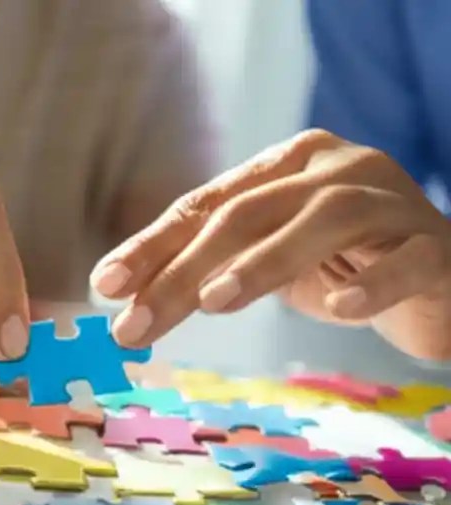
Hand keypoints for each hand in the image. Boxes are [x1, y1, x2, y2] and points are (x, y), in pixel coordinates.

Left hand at [92, 129, 450, 360]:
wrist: (440, 282)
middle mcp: (337, 168)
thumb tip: (124, 297)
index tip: (104, 286)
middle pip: (247, 214)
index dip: (152, 245)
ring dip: (262, 263)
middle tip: (136, 323)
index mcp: (287, 164)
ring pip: (322, 221)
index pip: (206, 204)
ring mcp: (391, 202)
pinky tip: (339, 307)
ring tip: (213, 301)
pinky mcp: (437, 246)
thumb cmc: (344, 267)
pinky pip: (406, 261)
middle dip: (183, 270)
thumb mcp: (268, 263)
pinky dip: (371, 283)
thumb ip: (210, 267)